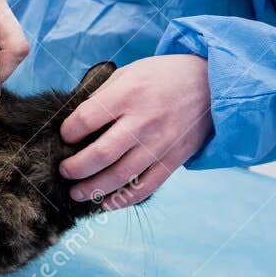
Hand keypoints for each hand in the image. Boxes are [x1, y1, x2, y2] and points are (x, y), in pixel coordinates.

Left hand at [58, 54, 211, 209]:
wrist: (210, 85)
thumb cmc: (162, 77)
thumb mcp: (129, 73)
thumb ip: (102, 97)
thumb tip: (74, 124)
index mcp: (129, 94)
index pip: (86, 119)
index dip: (68, 133)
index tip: (65, 137)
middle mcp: (144, 120)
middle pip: (100, 154)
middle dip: (75, 168)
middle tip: (64, 171)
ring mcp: (160, 143)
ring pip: (120, 177)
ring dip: (93, 189)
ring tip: (77, 193)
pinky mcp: (173, 160)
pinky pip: (145, 188)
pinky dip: (122, 200)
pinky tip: (106, 202)